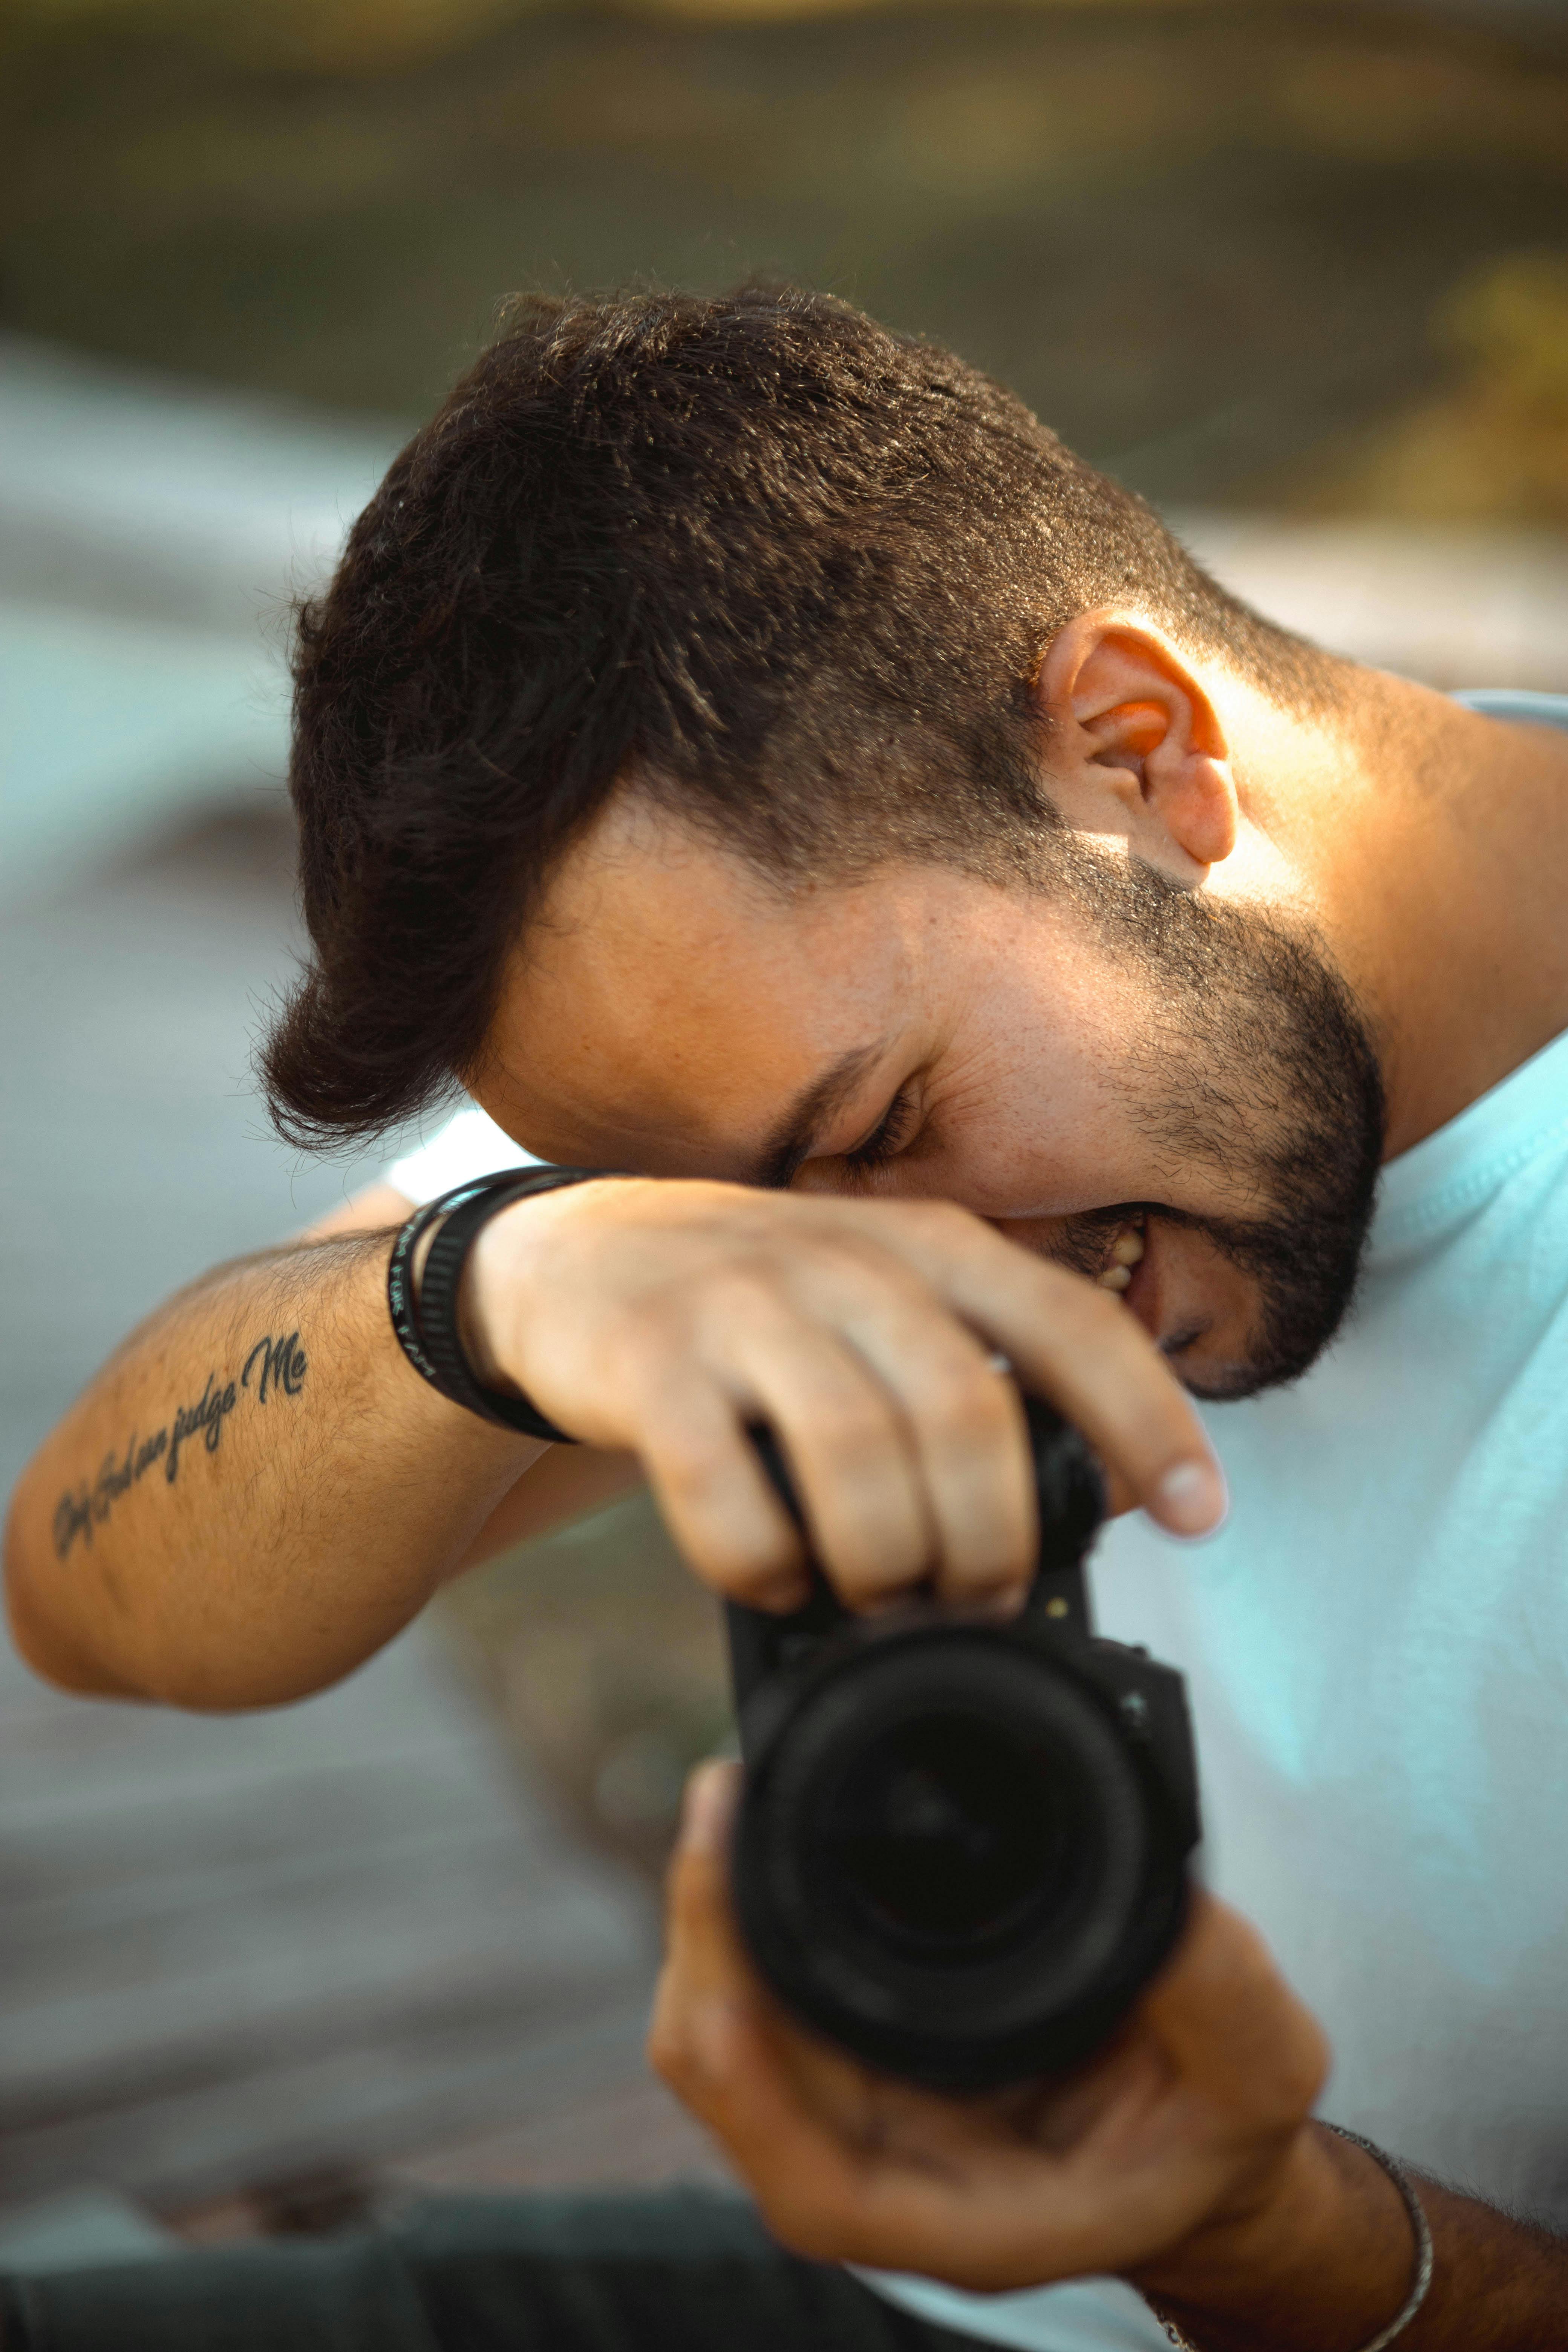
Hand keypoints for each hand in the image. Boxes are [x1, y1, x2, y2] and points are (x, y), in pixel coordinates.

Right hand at [463, 1177, 1224, 1613]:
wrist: (571, 1256)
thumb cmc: (760, 1304)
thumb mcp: (883, 1299)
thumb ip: (979, 1370)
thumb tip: (1103, 1493)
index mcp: (929, 1245)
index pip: (1073, 1328)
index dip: (1149, 1423)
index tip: (1199, 1514)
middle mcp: (846, 1261)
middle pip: (967, 1418)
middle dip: (990, 1543)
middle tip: (975, 1599)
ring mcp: (741, 1305)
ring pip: (856, 1458)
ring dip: (885, 1563)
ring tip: (881, 1600)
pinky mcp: (650, 1362)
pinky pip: (723, 1492)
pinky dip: (763, 1566)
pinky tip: (776, 1579)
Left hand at [649, 1762, 1334, 2306]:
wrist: (1200, 2145)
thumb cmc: (1214, 2128)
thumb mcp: (1256, 2066)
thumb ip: (1219, 1997)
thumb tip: (1171, 1910)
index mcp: (966, 2214)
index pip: (810, 2174)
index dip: (747, 2061)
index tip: (729, 1938)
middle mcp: (887, 2174)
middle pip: (732, 2078)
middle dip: (705, 1939)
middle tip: (728, 1798)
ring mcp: (858, 2114)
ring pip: (727, 2030)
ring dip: (713, 1921)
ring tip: (733, 1800)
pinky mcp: (857, 2057)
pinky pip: (763, 1995)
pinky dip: (747, 1917)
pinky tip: (763, 1834)